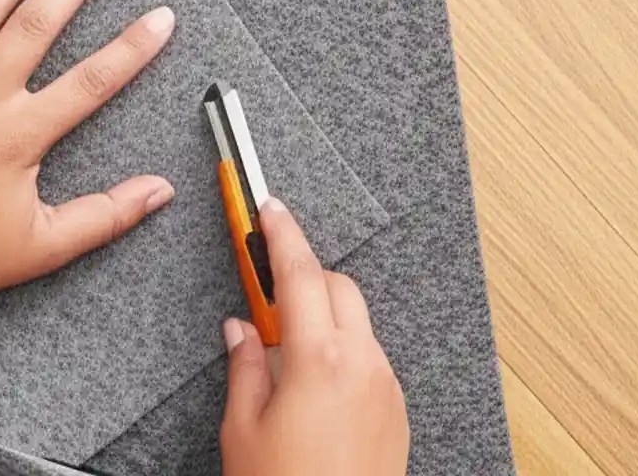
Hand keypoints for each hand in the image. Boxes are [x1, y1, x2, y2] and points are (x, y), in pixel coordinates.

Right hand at [219, 199, 408, 475]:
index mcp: (319, 359)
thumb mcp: (243, 429)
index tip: (268, 208)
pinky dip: (342, 350)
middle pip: (337, 286)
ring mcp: (385, 384)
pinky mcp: (396, 408)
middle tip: (266, 291)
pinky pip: (369, 356)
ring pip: (357, 321)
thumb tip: (241, 329)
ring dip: (325, 316)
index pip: (299, 272)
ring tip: (286, 351)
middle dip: (304, 275)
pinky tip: (313, 386)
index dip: (281, 233)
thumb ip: (245, 366)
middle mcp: (362, 363)